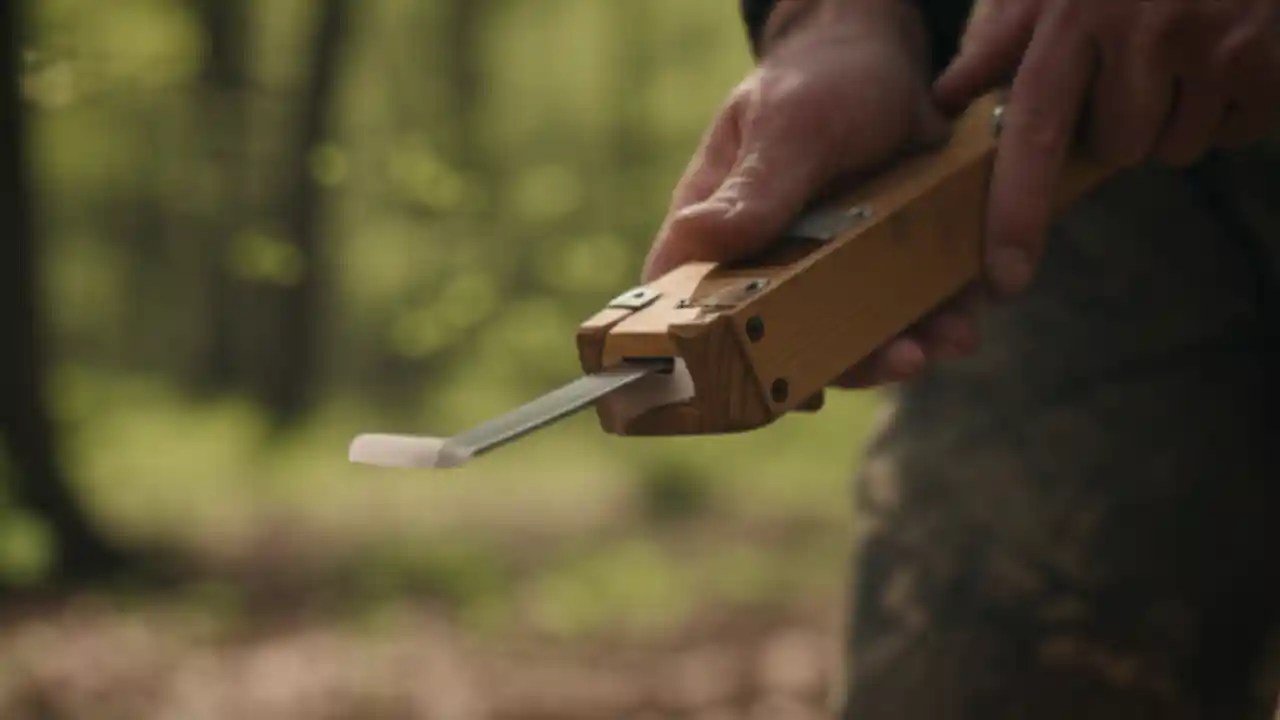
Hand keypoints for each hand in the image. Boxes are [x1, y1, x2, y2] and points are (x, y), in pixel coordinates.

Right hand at [644, 0, 979, 387]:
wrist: (890, 59)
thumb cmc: (816, 80)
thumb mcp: (787, 124)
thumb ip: (756, 187)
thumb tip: (698, 237)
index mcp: (715, 234)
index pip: (681, 307)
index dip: (700, 362)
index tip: (750, 395)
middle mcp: (765, 266)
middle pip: (783, 344)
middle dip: (843, 366)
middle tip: (898, 361)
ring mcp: (825, 274)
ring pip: (850, 337)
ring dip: (901, 349)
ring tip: (949, 338)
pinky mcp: (879, 269)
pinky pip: (902, 311)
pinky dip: (936, 320)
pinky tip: (966, 314)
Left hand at [936, 0, 1279, 296]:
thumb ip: (1004, 34)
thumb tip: (946, 98)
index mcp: (1077, 10)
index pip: (1036, 131)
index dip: (1018, 210)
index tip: (1006, 277)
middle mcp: (1142, 29)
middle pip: (1114, 149)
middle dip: (1123, 125)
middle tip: (1143, 63)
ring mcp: (1215, 45)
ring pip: (1175, 148)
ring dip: (1177, 118)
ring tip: (1190, 50)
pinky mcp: (1269, 62)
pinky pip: (1233, 132)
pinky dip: (1230, 109)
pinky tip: (1230, 55)